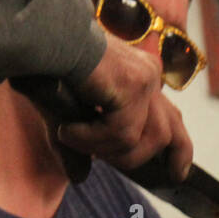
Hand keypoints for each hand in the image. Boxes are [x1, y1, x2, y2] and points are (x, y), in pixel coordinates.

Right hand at [56, 35, 193, 182]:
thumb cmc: (48, 71)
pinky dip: (90, 139)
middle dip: (137, 158)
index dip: (180, 151)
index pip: (173, 120)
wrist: (38, 38)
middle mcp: (149, 77)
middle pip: (166, 135)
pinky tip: (67, 128)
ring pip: (141, 141)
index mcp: (142, 79)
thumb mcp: (67, 119)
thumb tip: (80, 179)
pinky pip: (121, 134)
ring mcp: (144, 80)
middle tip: (102, 159)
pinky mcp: (133, 85)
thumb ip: (79, 148)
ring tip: (73, 136)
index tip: (179, 176)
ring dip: (105, 150)